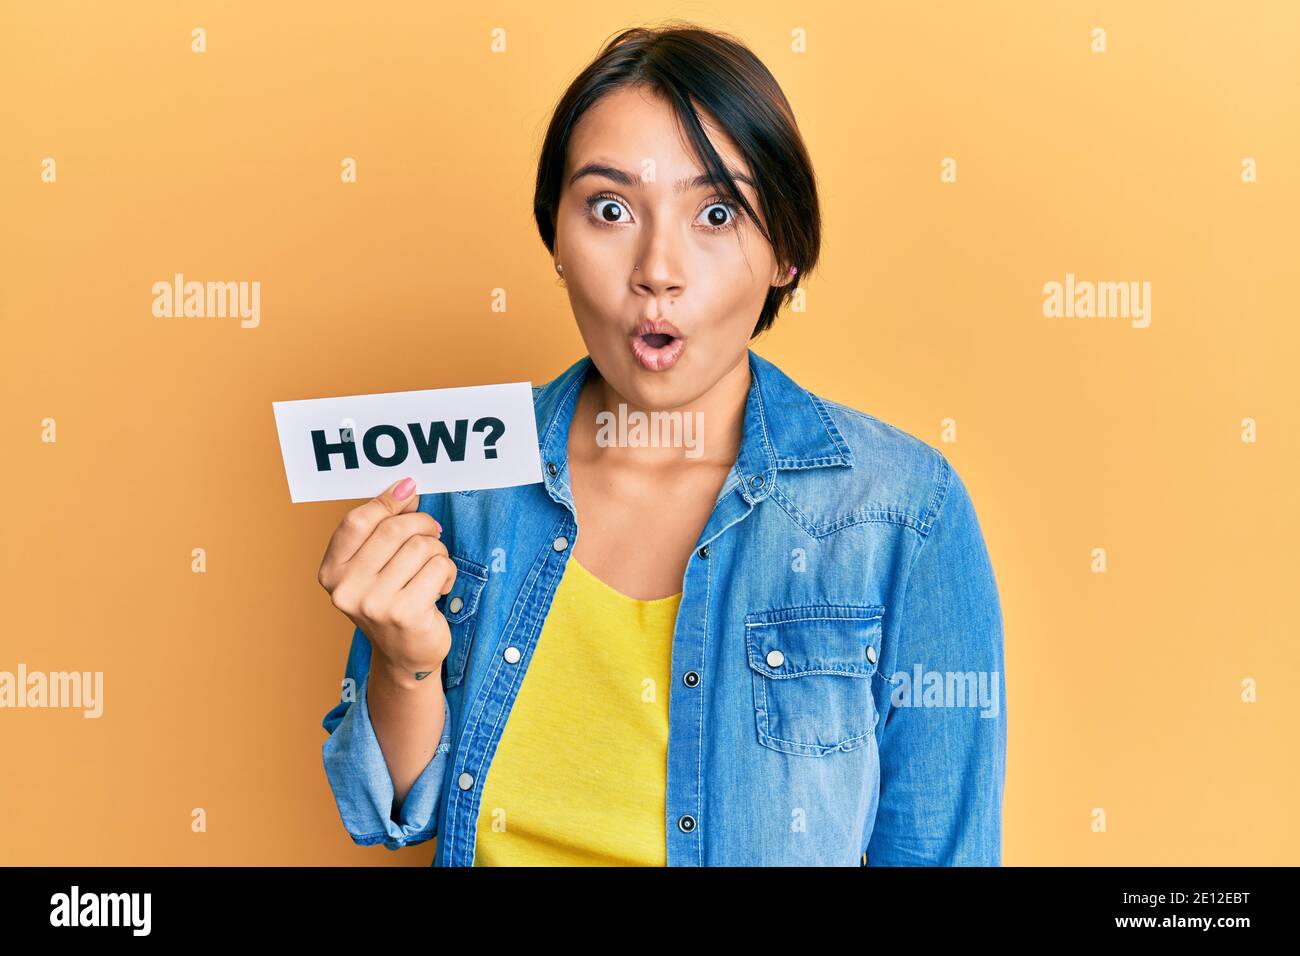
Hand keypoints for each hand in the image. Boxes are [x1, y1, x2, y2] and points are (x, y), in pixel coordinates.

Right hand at [317, 477, 455, 680]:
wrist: (405, 655)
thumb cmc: (392, 601)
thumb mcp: (376, 566)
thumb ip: (384, 528)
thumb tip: (406, 488)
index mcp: (332, 572)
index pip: (357, 521)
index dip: (387, 500)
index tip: (409, 489)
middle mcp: (347, 589)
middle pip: (393, 529)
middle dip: (422, 524)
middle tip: (432, 532)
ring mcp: (375, 603)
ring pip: (421, 546)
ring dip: (437, 551)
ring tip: (432, 569)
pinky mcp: (406, 614)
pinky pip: (438, 567)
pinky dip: (446, 571)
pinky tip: (439, 588)